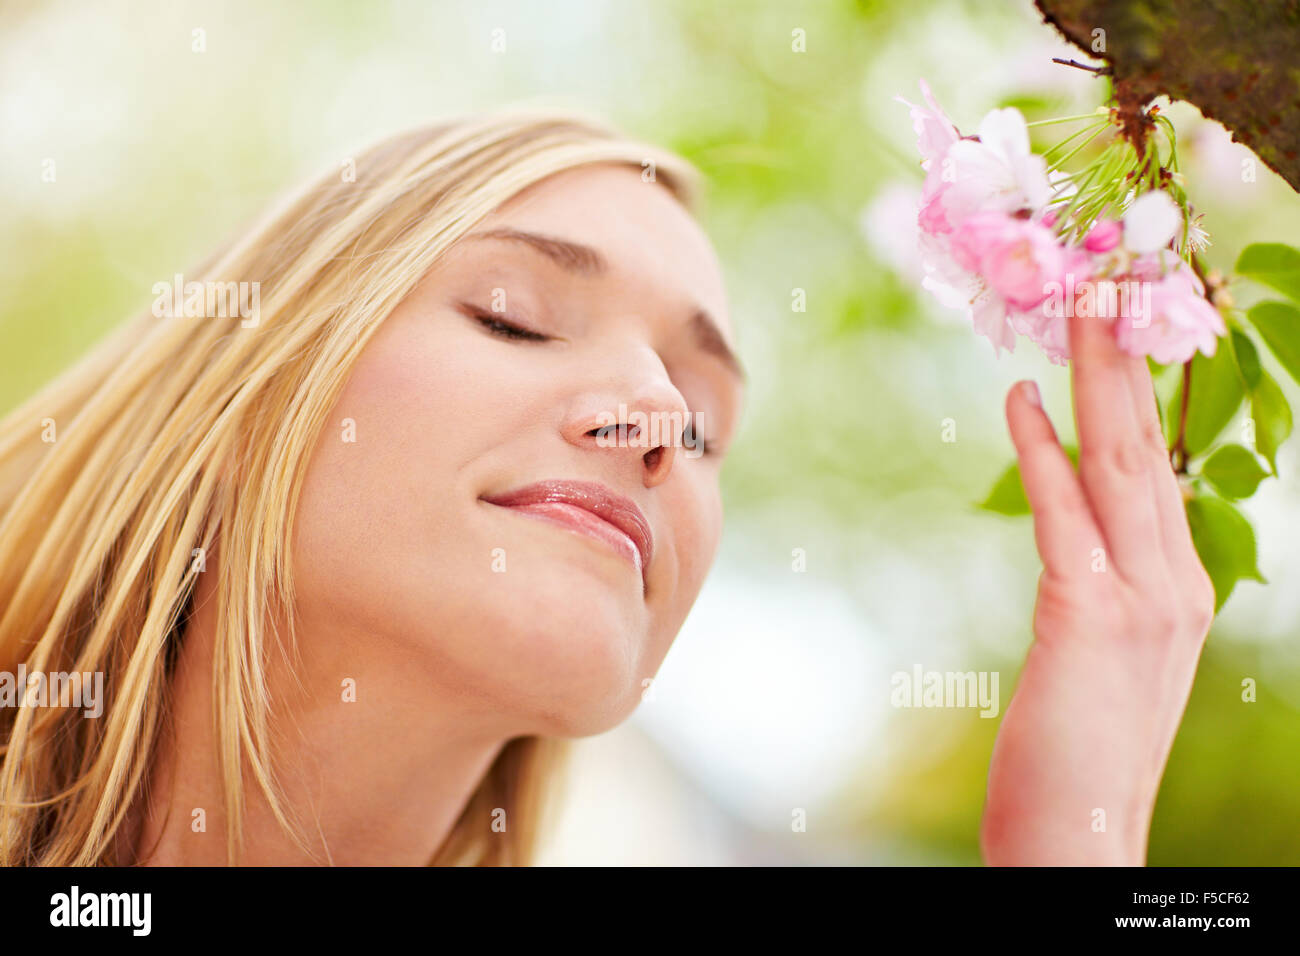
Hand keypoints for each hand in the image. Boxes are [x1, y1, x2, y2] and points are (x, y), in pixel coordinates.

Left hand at [980, 307, 1216, 865]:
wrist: (1086, 836)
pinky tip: (1018, 397)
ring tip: (1079, 304)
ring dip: (1097, 377)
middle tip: (1109, 279)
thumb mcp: (1104, 654)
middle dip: (1129, 357)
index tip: (1123, 326)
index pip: (1162, 467)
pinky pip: (1064, 515)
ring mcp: (1145, 599)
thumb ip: (1101, 583)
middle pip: (1151, 446)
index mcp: (1181, 586)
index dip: (1144, 392)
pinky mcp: (1091, 617)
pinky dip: (1042, 450)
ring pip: (1120, 463)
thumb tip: (1074, 526)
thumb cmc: (1081, 749)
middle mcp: (1178, 582)